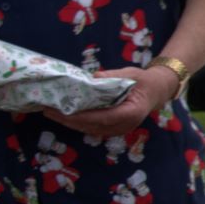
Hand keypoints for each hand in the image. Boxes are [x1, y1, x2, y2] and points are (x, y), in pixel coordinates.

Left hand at [44, 64, 178, 136]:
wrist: (157, 91)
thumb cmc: (144, 81)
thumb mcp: (129, 73)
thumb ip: (110, 76)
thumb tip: (90, 78)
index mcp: (132, 112)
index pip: (103, 117)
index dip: (82, 116)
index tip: (62, 111)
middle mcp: (126, 125)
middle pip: (93, 126)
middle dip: (69, 120)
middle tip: (47, 111)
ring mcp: (121, 130)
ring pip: (91, 130)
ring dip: (70, 123)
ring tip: (51, 113)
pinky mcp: (114, 129)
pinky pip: (93, 128)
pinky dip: (78, 123)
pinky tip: (65, 117)